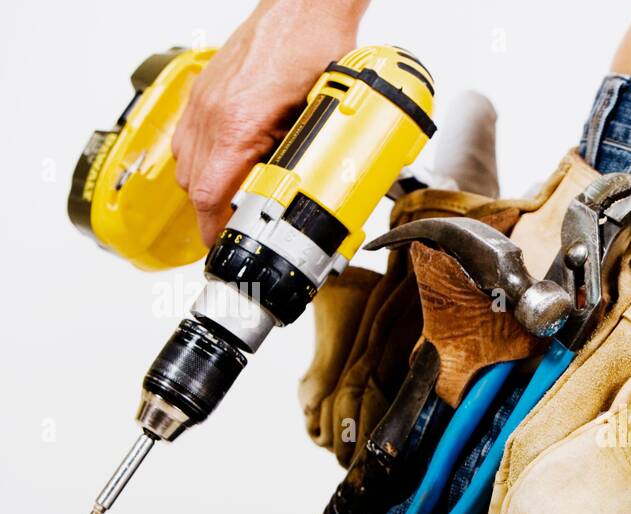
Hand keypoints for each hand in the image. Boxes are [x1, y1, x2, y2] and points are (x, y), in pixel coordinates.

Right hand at [172, 0, 366, 244]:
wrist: (301, 7)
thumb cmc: (312, 46)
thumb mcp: (316, 117)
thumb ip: (298, 158)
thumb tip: (300, 195)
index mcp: (235, 125)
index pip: (209, 193)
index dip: (215, 227)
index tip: (223, 246)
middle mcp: (210, 113)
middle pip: (193, 183)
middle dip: (212, 211)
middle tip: (237, 228)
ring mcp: (202, 99)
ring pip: (186, 160)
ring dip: (206, 186)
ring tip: (233, 201)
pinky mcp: (205, 90)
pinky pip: (189, 135)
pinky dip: (202, 158)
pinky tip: (226, 164)